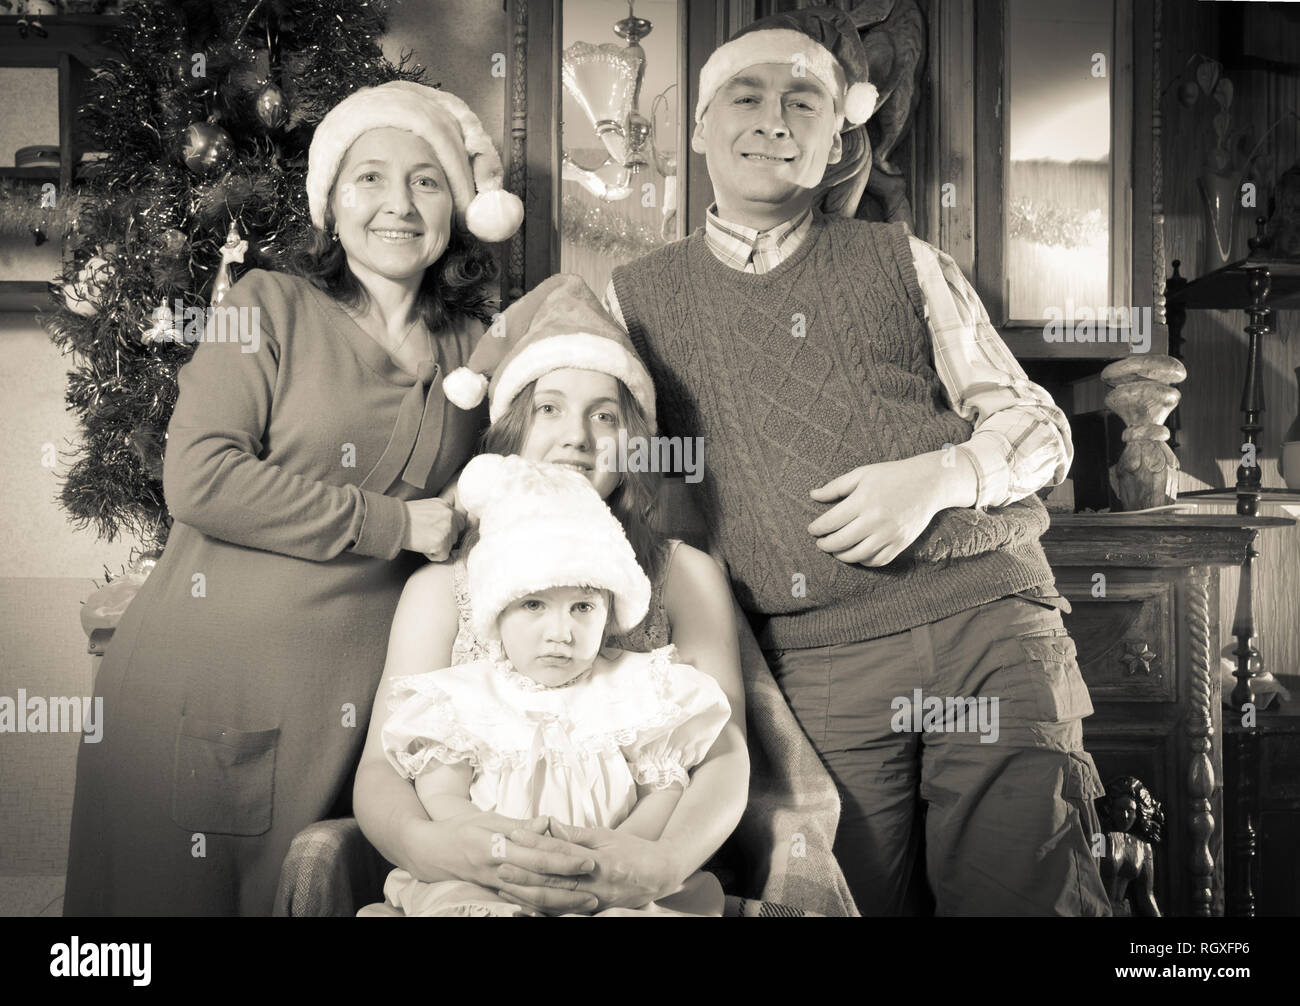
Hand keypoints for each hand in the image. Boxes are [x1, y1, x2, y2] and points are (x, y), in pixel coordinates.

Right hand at [401, 811, 596, 913]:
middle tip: (594, 892)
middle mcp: (496, 869)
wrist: (428, 850)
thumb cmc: (460, 829)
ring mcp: (493, 885)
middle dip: (568, 889)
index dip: (564, 860)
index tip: (587, 862)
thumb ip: (520, 825)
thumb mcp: (489, 819)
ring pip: (531, 898)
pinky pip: (518, 903)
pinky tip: (556, 913)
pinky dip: (538, 909)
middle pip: (538, 882)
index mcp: (497, 846)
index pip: (538, 856)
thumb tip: (548, 823)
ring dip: (559, 903)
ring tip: (583, 905)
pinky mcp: (490, 893)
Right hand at [402, 497, 465, 560]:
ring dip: (437, 547)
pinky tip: (422, 545)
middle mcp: (450, 516)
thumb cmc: (405, 515)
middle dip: (443, 539)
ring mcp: (447, 530)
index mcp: (446, 507)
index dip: (449, 530)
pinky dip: (432, 555)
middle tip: (426, 536)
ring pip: (449, 546)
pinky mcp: (441, 543)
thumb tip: (447, 522)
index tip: (438, 533)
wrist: (394, 521)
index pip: (459, 522)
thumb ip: (440, 513)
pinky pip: (442, 556)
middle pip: (455, 536)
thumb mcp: (427, 506)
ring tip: (422, 539)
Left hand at [495, 818, 680, 914]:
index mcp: (601, 861)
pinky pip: (564, 914)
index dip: (537, 842)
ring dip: (527, 893)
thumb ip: (576, 835)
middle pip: (554, 880)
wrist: (659, 875)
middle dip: (525, 872)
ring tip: (505, 885)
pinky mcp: (594, 914)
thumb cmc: (632, 850)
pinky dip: (543, 911)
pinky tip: (524, 905)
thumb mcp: (606, 836)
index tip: (515, 834)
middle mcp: (597, 885)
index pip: (562, 851)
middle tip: (500, 863)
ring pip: (556, 902)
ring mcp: (596, 904)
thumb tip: (549, 826)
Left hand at [808, 451, 974, 566]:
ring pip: (857, 555)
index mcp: (863, 501)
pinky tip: (857, 554)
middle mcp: (875, 520)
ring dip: (841, 556)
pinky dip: (864, 561)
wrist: (928, 482)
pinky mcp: (901, 543)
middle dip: (825, 545)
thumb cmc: (892, 475)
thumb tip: (812, 495)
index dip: (817, 528)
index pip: (830, 522)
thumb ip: (836, 487)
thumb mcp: (862, 474)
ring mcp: (889, 534)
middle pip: (840, 542)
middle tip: (820, 543)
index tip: (812, 530)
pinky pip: (877, 560)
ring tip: (836, 550)